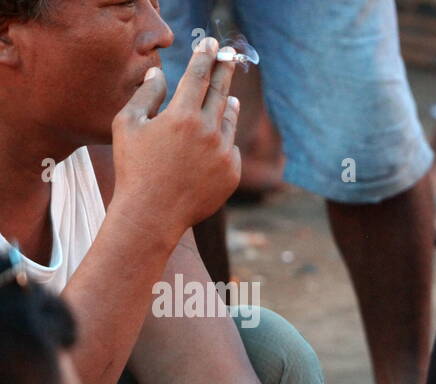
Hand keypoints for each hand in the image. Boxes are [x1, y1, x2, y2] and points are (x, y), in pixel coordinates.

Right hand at [110, 36, 239, 246]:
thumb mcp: (128, 124)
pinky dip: (222, 144)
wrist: (153, 213)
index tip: (211, 43)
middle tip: (230, 57)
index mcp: (183, 115)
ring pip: (229, 123)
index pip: (199, 76)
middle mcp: (210, 132)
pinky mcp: (232, 174)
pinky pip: (230, 151)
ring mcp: (224, 154)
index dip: (205, 56)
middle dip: (224, 72)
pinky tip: (213, 145)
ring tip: (229, 99)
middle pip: (221, 93)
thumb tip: (160, 74)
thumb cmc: (133, 167)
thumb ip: (145, 95)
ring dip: (228, 108)